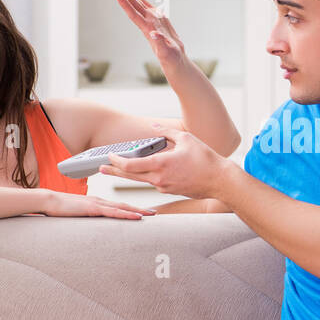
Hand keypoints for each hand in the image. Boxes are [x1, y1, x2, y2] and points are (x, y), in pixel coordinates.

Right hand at [40, 189, 157, 219]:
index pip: (118, 206)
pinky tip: (135, 217)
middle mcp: (100, 201)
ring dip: (138, 211)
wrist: (48, 201)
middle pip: (124, 206)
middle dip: (140, 209)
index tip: (144, 213)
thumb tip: (91, 229)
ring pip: (122, 208)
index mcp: (97, 203)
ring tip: (151, 214)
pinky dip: (126, 214)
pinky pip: (113, 212)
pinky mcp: (92, 208)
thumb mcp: (76, 216)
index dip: (132, 209)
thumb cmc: (59, 210)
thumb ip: (85, 220)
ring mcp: (97, 204)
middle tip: (155, 213)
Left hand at [99, 124, 226, 199]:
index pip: (131, 165)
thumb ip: (167, 133)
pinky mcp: (170, 191)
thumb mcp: (186, 139)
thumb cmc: (205, 159)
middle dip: (114, 171)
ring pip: (141, 180)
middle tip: (100, 169)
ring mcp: (164, 187)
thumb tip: (154, 127)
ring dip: (128, 174)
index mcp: (161, 164)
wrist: (220, 180)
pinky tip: (144, 172)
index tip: (109, 157)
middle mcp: (159, 178)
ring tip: (117, 171)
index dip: (117, 161)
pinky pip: (154, 182)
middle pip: (130, 176)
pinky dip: (146, 176)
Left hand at [108, 0, 186, 72]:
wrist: (175, 61)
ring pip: (138, 4)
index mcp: (149, 30)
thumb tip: (154, 33)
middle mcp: (148, 24)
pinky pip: (147, 7)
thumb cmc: (171, 59)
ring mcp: (152, 21)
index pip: (134, 16)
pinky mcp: (158, 21)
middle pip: (133, 6)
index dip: (126, 5)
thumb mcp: (167, 53)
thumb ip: (160, 43)